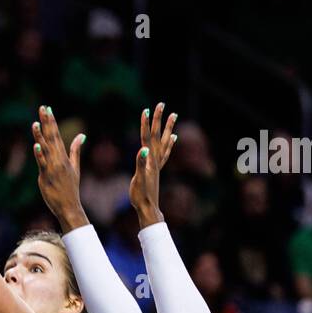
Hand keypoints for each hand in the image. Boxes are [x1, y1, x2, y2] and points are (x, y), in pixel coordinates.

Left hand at [32, 106, 87, 231]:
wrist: (69, 206)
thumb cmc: (70, 187)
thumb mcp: (75, 166)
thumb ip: (75, 150)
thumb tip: (81, 135)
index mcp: (63, 156)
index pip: (56, 134)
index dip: (51, 121)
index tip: (47, 108)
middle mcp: (58, 159)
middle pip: (51, 137)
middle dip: (47, 122)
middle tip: (43, 108)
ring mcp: (52, 167)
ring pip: (46, 148)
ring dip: (40, 135)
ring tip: (35, 123)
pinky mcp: (46, 176)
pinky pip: (42, 163)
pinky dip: (39, 154)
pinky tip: (36, 145)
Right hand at [129, 102, 177, 225]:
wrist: (148, 208)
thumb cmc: (141, 196)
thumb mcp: (138, 180)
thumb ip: (140, 165)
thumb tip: (143, 150)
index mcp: (149, 160)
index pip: (146, 138)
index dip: (146, 124)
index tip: (146, 110)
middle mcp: (155, 160)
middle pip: (156, 135)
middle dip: (158, 120)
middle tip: (161, 104)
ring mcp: (157, 164)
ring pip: (163, 141)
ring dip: (167, 127)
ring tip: (173, 115)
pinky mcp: (157, 170)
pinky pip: (165, 152)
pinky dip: (169, 143)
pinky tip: (173, 138)